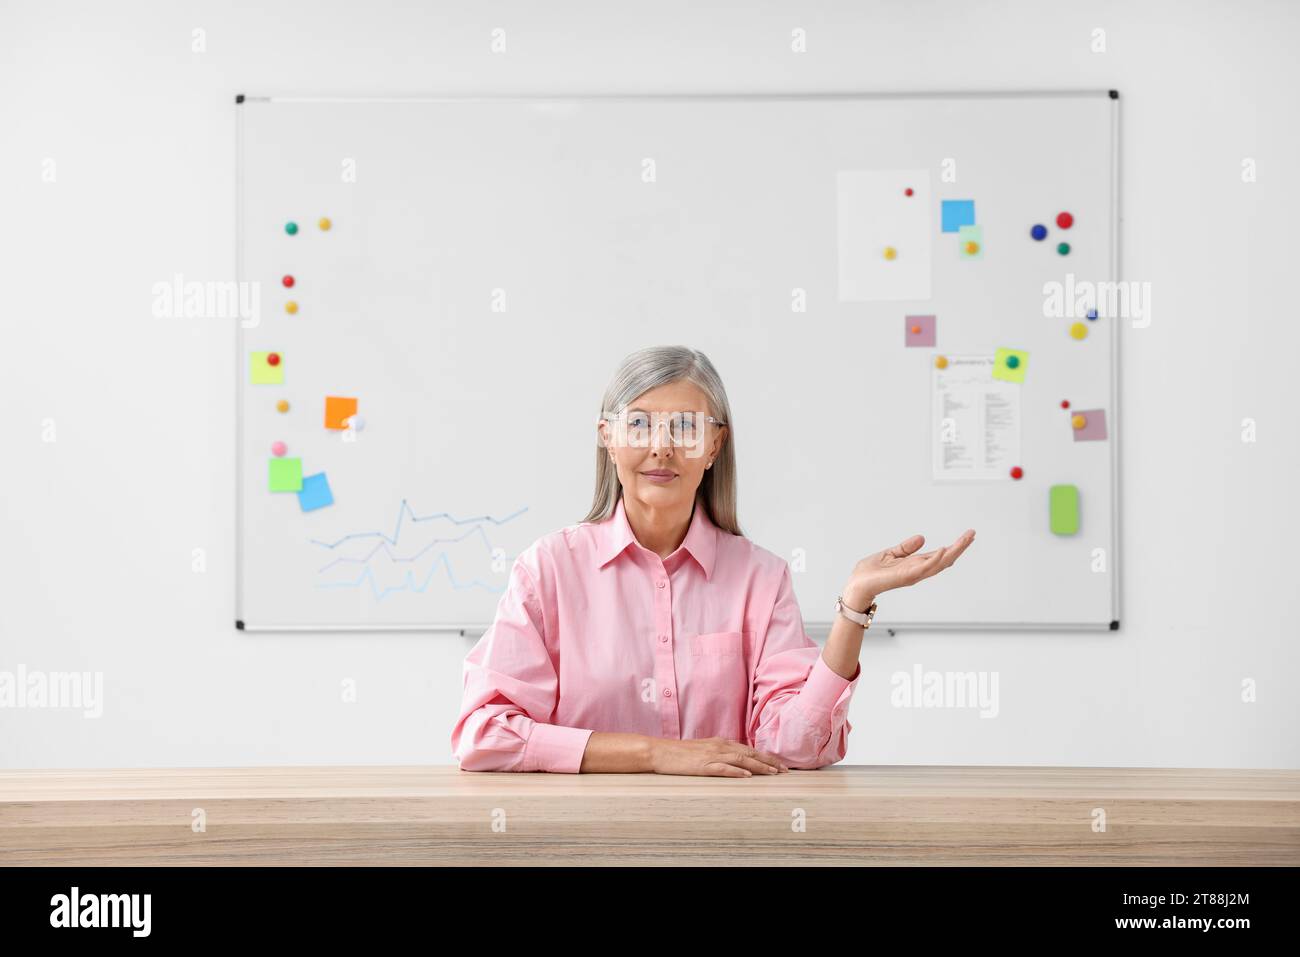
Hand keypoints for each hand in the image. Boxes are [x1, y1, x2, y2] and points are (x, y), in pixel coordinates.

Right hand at [649, 737, 788, 776]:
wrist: (659, 751)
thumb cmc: (679, 753)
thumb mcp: (703, 750)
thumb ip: (719, 754)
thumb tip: (735, 762)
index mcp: (720, 742)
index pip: (749, 749)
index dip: (765, 757)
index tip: (779, 764)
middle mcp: (719, 746)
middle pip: (750, 753)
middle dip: (769, 762)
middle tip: (785, 770)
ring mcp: (711, 756)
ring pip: (741, 760)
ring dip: (759, 766)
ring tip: (773, 773)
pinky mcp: (702, 765)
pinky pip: (723, 768)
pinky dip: (737, 771)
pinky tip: (747, 776)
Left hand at [843, 529, 975, 607]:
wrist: (857, 584)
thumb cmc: (870, 573)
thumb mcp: (890, 554)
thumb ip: (906, 547)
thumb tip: (922, 537)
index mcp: (915, 565)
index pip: (939, 555)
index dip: (954, 546)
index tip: (967, 536)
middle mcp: (917, 571)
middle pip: (945, 559)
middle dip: (960, 547)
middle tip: (972, 534)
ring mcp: (913, 574)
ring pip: (939, 563)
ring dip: (954, 551)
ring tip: (965, 539)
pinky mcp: (906, 576)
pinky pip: (925, 568)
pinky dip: (936, 559)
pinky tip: (945, 549)